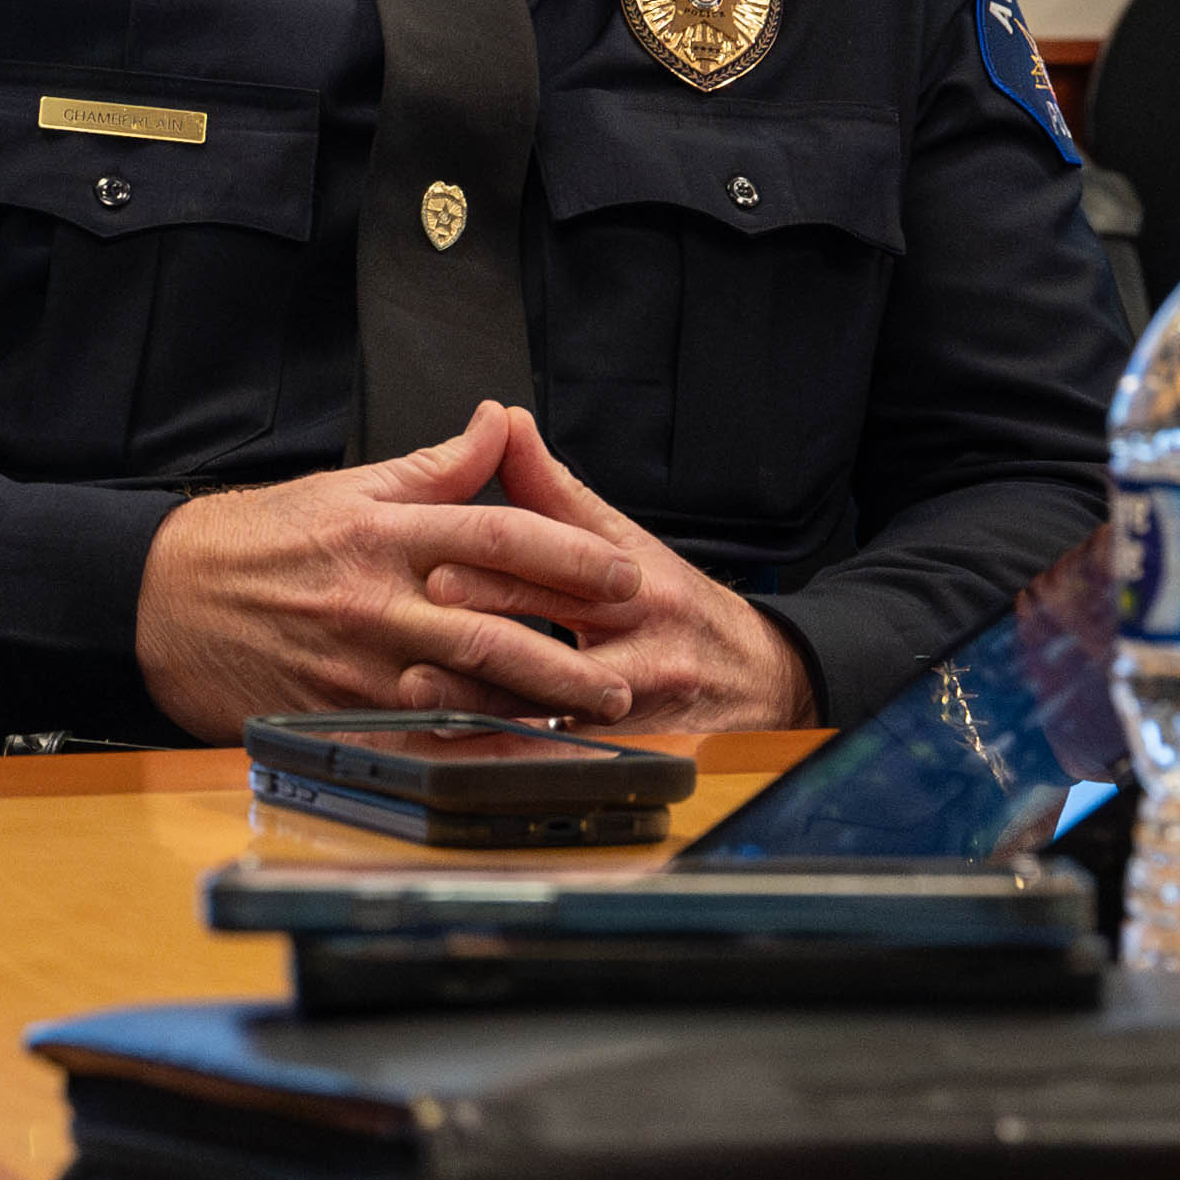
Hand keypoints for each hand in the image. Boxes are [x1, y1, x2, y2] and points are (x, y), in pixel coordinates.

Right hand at [130, 403, 650, 737]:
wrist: (157, 598)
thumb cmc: (249, 542)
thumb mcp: (343, 486)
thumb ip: (434, 468)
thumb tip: (500, 425)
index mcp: (380, 530)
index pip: (498, 536)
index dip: (570, 557)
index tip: (621, 576)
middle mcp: (372, 598)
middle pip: (494, 629)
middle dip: (569, 657)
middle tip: (626, 673)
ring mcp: (353, 662)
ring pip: (462, 692)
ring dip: (533, 711)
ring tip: (586, 720)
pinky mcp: (332, 711)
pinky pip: (415, 736)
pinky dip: (470, 748)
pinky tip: (511, 755)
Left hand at [418, 409, 817, 731]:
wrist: (758, 679)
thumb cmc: (676, 606)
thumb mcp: (623, 540)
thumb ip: (554, 490)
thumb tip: (504, 422)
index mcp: (635, 585)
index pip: (561, 573)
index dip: (495, 574)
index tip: (435, 571)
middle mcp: (646, 646)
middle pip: (560, 646)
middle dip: (487, 640)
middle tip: (421, 638)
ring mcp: (645, 706)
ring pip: (561, 711)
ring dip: (488, 708)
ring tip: (423, 701)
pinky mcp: (637, 752)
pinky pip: (568, 757)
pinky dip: (514, 755)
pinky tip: (464, 750)